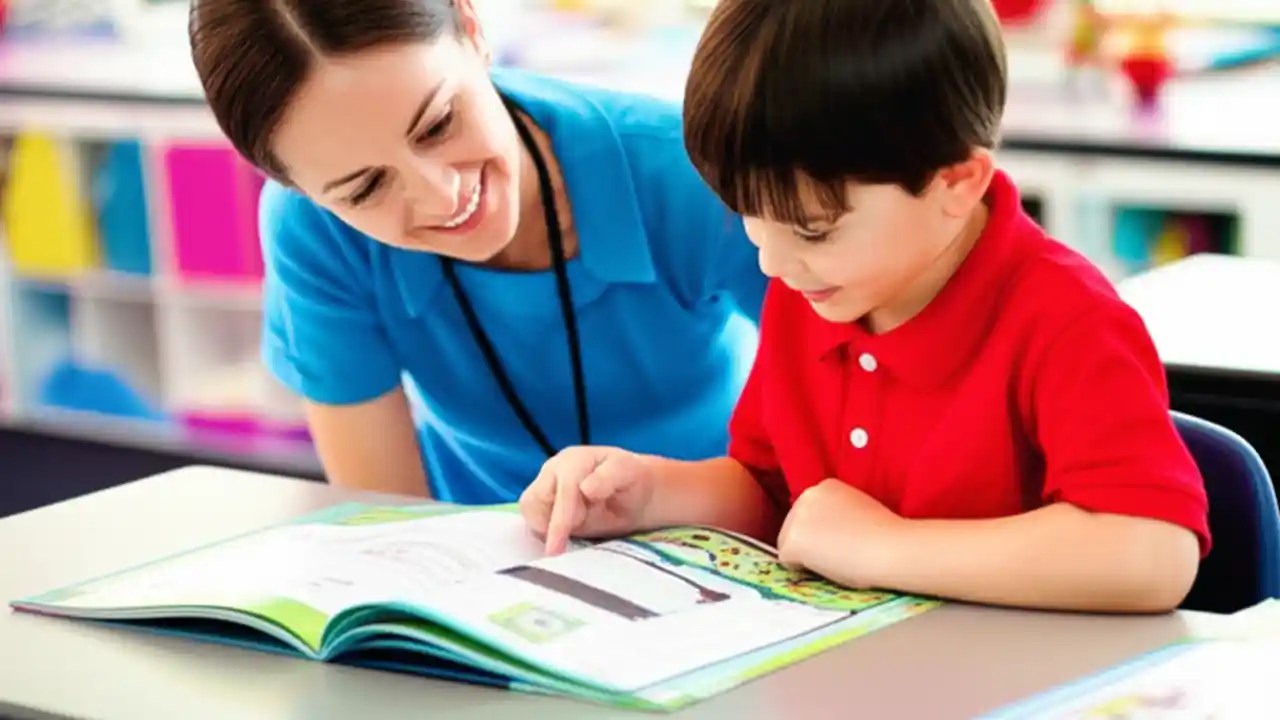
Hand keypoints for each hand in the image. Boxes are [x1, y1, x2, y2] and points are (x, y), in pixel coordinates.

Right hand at [519, 446, 656, 554]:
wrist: (635, 491)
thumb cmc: (632, 480)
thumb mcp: (628, 473)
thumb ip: (609, 477)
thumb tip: (585, 489)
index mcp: (573, 461)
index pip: (561, 493)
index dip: (559, 521)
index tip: (556, 550)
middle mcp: (553, 472)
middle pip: (532, 503)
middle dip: (550, 524)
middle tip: (582, 527)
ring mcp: (546, 489)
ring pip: (530, 514)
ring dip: (547, 529)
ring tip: (580, 525)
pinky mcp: (544, 507)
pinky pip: (534, 524)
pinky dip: (545, 534)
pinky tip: (569, 532)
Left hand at [776, 479, 904, 588]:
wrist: (890, 548)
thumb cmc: (885, 535)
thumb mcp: (857, 510)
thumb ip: (837, 514)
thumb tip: (826, 532)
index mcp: (824, 486)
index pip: (809, 514)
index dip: (822, 532)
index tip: (842, 540)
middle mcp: (806, 496)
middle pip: (793, 526)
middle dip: (809, 543)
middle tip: (838, 554)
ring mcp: (796, 518)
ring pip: (788, 543)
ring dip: (805, 556)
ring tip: (836, 560)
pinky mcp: (793, 541)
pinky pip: (787, 562)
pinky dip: (803, 570)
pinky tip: (828, 567)